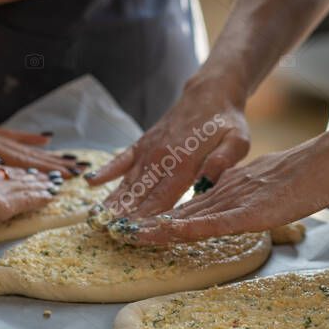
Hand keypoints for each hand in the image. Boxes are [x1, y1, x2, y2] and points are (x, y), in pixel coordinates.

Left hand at [0, 86, 78, 174]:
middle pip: (29, 154)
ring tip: (67, 156)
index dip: (45, 171)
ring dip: (46, 154)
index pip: (22, 162)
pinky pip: (10, 135)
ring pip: (23, 146)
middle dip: (54, 164)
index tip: (67, 178)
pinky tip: (42, 136)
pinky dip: (28, 137)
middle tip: (79, 168)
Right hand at [87, 78, 250, 220]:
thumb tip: (208, 180)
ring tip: (96, 219)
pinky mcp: (143, 144)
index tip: (132, 234)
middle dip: (124, 216)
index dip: (147, 218)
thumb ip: (224, 160)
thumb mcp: (237, 141)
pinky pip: (121, 160)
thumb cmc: (226, 122)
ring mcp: (149, 150)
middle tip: (108, 234)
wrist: (210, 93)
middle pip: (140, 194)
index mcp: (184, 163)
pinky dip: (106, 171)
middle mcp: (161, 158)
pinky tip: (90, 183)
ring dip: (112, 201)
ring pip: (128, 181)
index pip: (162, 198)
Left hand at [115, 140, 328, 244]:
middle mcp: (224, 193)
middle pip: (181, 212)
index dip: (162, 219)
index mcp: (227, 188)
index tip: (138, 229)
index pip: (189, 208)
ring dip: (159, 227)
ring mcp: (234, 201)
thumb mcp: (264, 188)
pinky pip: (213, 222)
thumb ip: (244, 197)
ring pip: (190, 217)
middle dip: (151, 225)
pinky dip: (189, 227)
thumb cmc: (304, 178)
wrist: (326, 163)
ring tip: (131, 234)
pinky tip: (169, 231)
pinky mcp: (247, 210)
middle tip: (121, 233)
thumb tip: (230, 209)